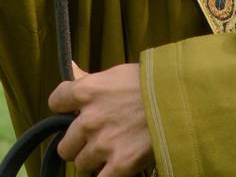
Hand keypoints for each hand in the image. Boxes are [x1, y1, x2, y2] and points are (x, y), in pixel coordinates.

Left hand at [49, 62, 153, 176]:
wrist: (179, 99)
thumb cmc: (150, 83)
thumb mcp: (116, 75)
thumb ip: (91, 80)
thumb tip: (72, 69)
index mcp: (87, 91)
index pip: (56, 102)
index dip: (63, 109)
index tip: (72, 112)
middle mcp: (89, 119)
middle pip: (66, 144)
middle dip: (79, 144)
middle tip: (95, 140)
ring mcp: (103, 144)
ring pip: (81, 165)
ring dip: (93, 162)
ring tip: (110, 153)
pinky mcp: (119, 164)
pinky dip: (105, 176)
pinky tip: (115, 168)